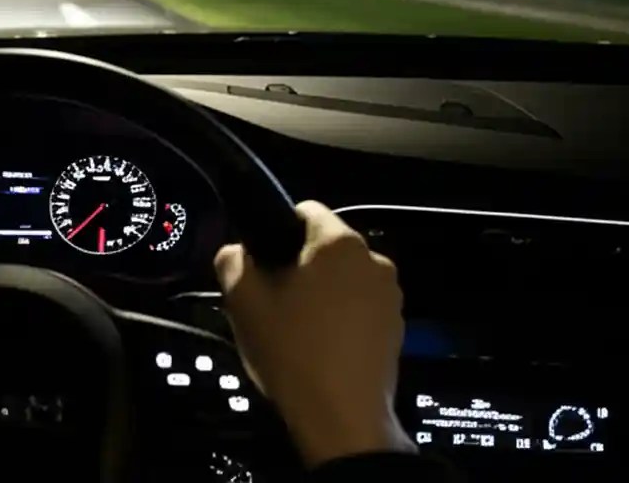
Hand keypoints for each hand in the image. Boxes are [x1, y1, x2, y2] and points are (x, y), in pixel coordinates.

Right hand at [214, 201, 413, 467]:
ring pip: (344, 279)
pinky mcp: (397, 328)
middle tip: (271, 300)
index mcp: (338, 242)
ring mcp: (391, 296)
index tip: (259, 264)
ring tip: (297, 329)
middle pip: (325, 248)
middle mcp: (374, 259)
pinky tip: (321, 348)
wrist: (341, 417)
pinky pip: (361, 308)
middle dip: (299, 265)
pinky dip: (342, 318)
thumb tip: (237, 252)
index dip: (275, 231)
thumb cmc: (291, 350)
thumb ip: (232, 261)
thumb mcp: (243, 302)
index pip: (303, 210)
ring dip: (323, 293)